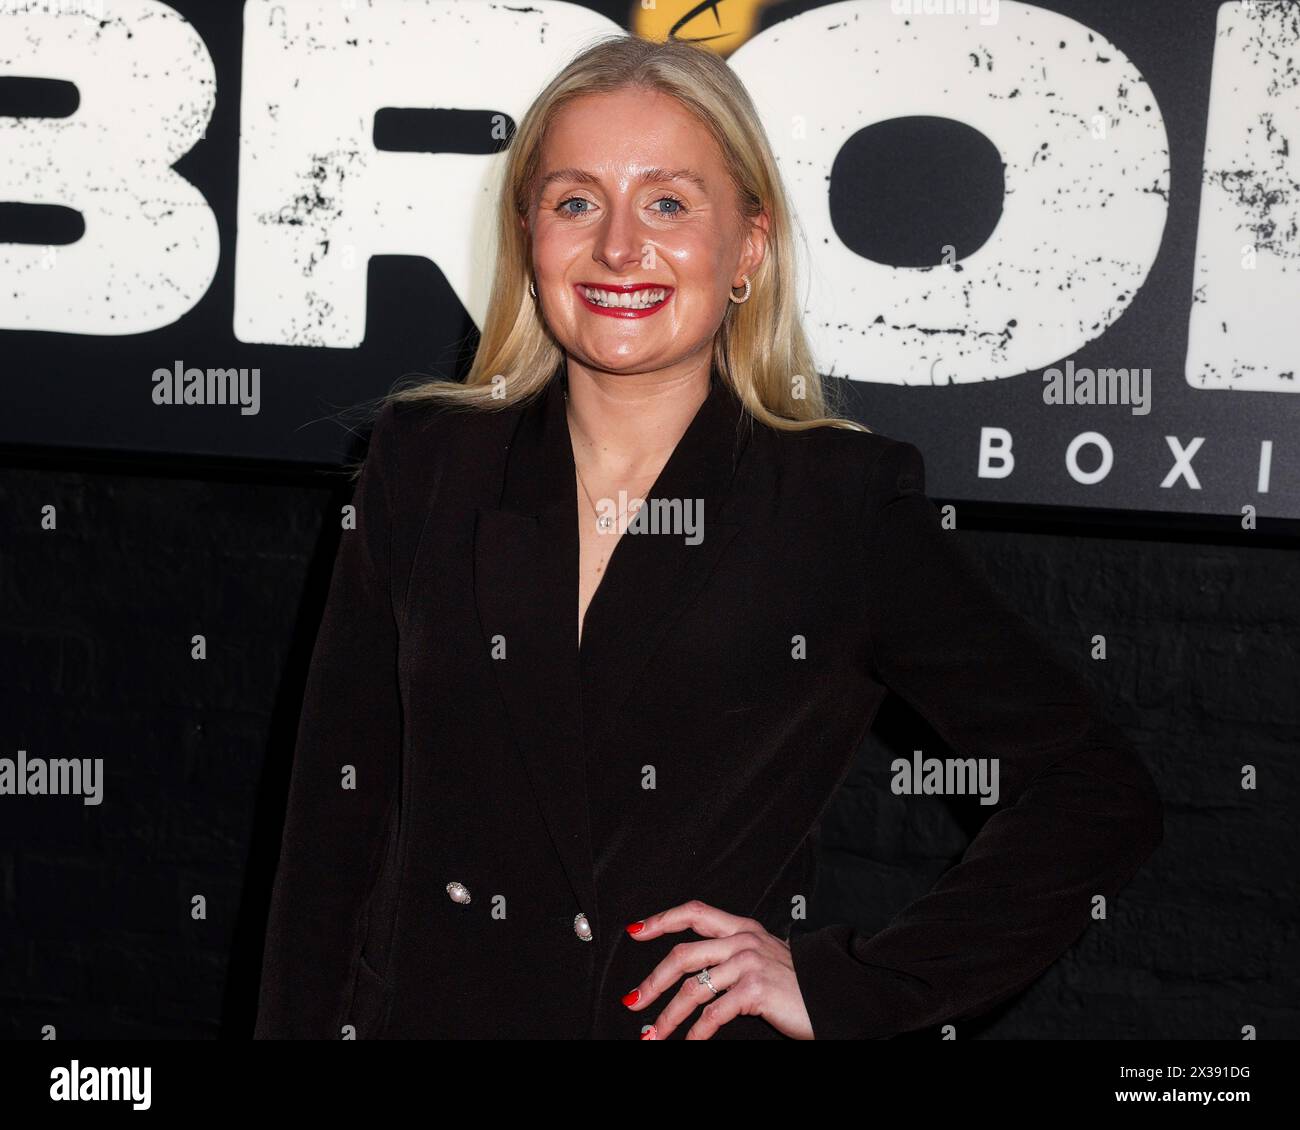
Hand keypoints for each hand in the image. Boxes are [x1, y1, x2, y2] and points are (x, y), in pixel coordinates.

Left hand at [621, 899, 813, 1039]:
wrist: (832, 995)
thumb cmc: (796, 982)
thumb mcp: (763, 955)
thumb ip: (731, 953)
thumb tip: (692, 971)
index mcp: (742, 927)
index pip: (694, 912)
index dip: (661, 919)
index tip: (636, 932)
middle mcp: (742, 940)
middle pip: (683, 954)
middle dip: (653, 981)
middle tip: (634, 1000)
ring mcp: (748, 963)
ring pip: (693, 988)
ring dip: (668, 1015)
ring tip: (653, 1034)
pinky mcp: (755, 990)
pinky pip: (713, 1014)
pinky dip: (696, 1034)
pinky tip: (688, 1044)